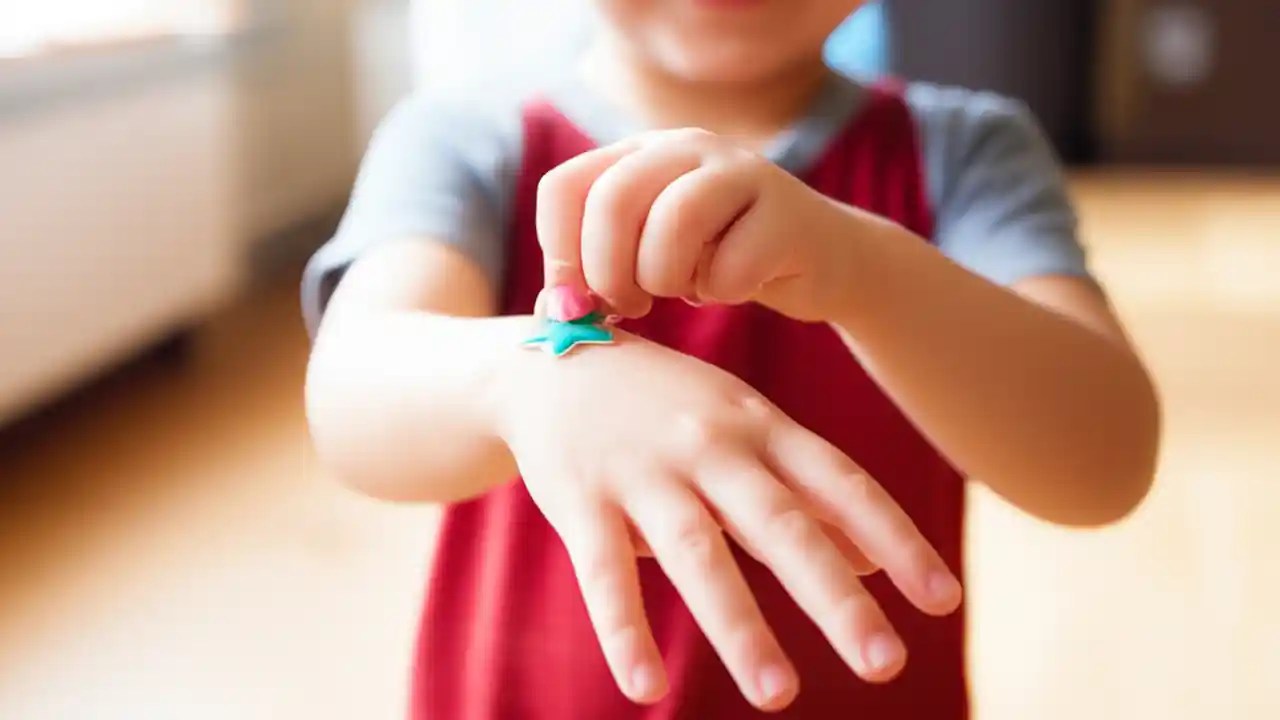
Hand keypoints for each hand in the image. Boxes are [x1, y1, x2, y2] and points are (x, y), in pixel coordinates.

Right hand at [495, 332, 962, 710]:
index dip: (897, 540)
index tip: (944, 600)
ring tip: (778, 693)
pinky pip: (604, 572)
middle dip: (835, 596)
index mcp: (758, 426)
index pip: (842, 483)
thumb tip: (877, 561)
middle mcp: (709, 446)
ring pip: (698, 553)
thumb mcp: (742, 429)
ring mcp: (642, 471)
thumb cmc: (664, 407)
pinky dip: (625, 630)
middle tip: (886, 664)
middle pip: (782, 524)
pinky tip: (645, 687)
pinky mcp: (580, 499)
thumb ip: (804, 492)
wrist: (547, 368)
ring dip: (739, 626)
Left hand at [536, 127, 870, 321]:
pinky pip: (730, 267)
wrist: (820, 259)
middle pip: (612, 201)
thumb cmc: (717, 260)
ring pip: (673, 224)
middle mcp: (685, 147)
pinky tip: (732, 285)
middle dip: (608, 272)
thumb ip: (597, 271)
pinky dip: (721, 292)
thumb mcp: (646, 254)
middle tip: (629, 305)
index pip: (564, 188)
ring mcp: (740, 172)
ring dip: (664, 278)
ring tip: (681, 289)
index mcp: (638, 153)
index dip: (560, 253)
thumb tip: (557, 310)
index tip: (580, 296)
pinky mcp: (786, 214)